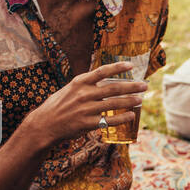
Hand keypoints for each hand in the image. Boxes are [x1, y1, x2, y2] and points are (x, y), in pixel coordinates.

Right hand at [21, 61, 145, 150]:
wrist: (44, 124)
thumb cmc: (58, 106)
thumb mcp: (69, 89)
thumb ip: (86, 85)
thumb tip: (102, 80)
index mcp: (79, 82)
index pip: (102, 71)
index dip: (117, 67)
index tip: (130, 65)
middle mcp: (84, 94)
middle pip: (113, 88)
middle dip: (131, 86)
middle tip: (144, 85)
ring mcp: (86, 109)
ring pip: (114, 103)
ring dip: (130, 101)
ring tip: (141, 99)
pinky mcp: (87, 123)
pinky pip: (109, 120)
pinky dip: (121, 118)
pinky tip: (131, 116)